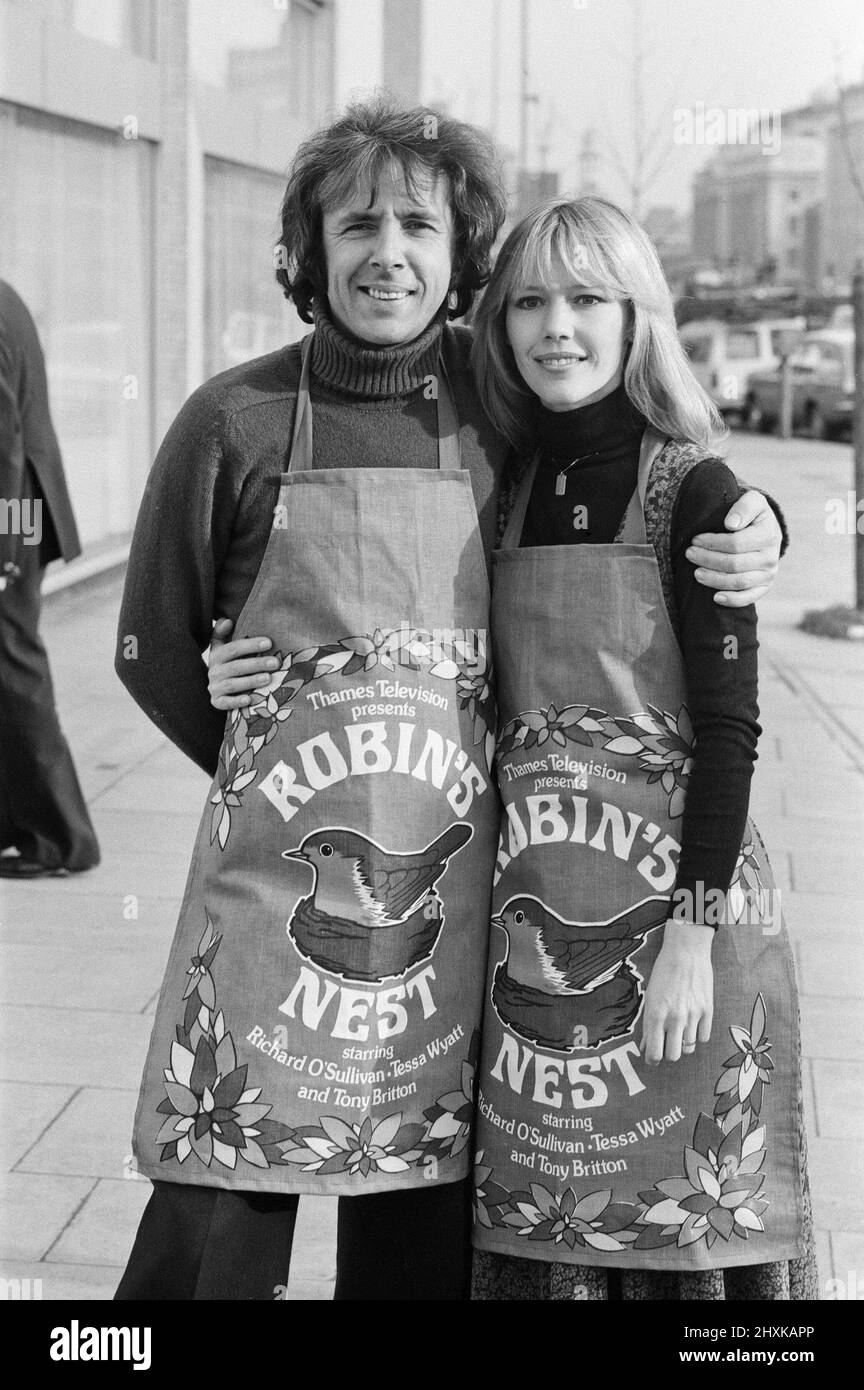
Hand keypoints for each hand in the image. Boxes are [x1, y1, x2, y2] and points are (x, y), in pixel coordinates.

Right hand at [207, 618, 278, 710]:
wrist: (216, 686)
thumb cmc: (227, 662)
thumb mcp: (221, 646)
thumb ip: (222, 632)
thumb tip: (227, 620)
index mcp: (217, 655)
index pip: (233, 648)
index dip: (250, 645)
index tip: (269, 642)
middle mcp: (214, 671)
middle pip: (236, 667)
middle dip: (256, 664)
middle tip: (276, 662)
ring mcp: (215, 687)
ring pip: (233, 684)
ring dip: (251, 681)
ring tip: (269, 678)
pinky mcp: (216, 702)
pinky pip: (225, 703)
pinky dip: (236, 701)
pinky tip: (250, 699)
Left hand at [640, 921, 713, 1063]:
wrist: (686, 952)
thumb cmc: (663, 972)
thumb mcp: (650, 997)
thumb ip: (648, 1024)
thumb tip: (645, 1046)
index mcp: (655, 1014)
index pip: (654, 1053)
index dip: (652, 1059)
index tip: (652, 1058)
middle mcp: (674, 1018)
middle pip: (673, 1056)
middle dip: (668, 1054)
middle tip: (666, 1046)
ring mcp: (693, 1015)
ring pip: (689, 1049)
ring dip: (683, 1044)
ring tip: (679, 1032)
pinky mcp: (708, 1011)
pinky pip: (703, 1038)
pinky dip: (697, 1036)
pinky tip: (693, 1025)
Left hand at [685, 489, 780, 605]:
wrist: (765, 530)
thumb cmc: (752, 515)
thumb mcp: (752, 501)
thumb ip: (743, 507)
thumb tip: (731, 523)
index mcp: (769, 534)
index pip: (736, 543)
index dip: (713, 543)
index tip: (695, 539)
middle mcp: (771, 557)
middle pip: (734, 564)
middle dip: (707, 559)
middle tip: (690, 554)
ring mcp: (768, 574)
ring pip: (738, 582)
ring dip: (714, 579)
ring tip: (696, 573)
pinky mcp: (764, 587)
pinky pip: (748, 598)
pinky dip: (732, 600)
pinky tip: (715, 597)